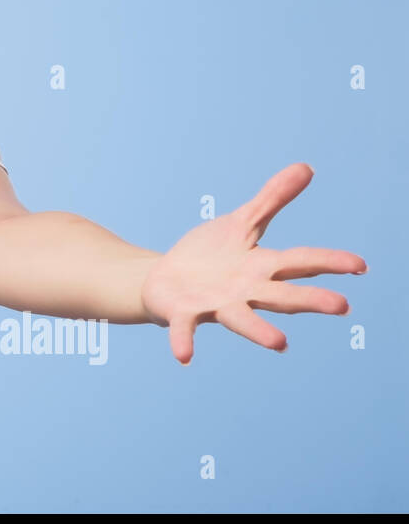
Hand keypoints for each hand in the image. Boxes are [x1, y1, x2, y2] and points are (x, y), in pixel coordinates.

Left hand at [140, 163, 365, 364]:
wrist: (163, 280)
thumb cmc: (210, 255)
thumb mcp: (241, 222)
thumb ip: (272, 199)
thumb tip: (306, 167)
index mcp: (260, 267)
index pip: (301, 262)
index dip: (329, 262)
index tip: (360, 265)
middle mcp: (245, 291)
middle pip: (282, 295)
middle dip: (310, 300)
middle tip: (342, 306)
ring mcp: (215, 304)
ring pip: (242, 318)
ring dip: (259, 330)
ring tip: (280, 343)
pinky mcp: (183, 314)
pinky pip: (185, 329)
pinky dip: (184, 341)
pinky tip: (183, 356)